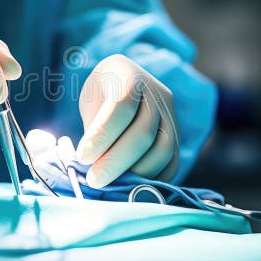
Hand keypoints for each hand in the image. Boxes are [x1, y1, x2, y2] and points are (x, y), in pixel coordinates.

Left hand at [76, 54, 178, 187]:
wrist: (123, 86)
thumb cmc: (100, 95)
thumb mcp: (90, 101)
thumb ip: (94, 128)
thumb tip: (91, 166)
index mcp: (129, 75)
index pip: (122, 106)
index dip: (102, 135)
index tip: (82, 157)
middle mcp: (156, 92)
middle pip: (144, 131)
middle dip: (116, 161)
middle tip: (94, 180)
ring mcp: (171, 114)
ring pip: (162, 149)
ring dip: (135, 173)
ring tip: (112, 184)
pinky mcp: (177, 135)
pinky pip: (172, 162)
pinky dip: (153, 179)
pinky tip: (131, 185)